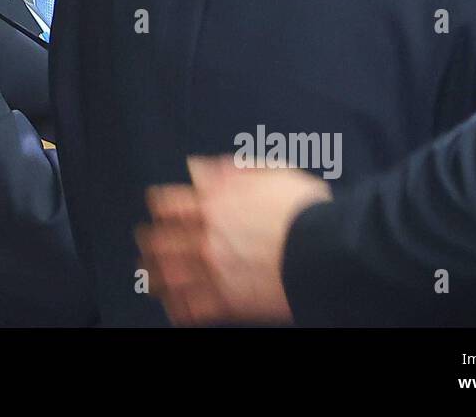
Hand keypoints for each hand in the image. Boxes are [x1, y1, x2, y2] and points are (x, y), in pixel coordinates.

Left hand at [136, 155, 332, 324]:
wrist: (330, 251)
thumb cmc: (308, 211)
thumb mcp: (272, 172)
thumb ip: (230, 170)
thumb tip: (200, 168)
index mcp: (216, 202)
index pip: (169, 202)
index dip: (159, 204)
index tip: (156, 207)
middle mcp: (208, 235)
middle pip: (161, 239)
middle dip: (150, 240)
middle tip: (145, 242)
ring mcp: (214, 270)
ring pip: (169, 274)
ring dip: (154, 274)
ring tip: (149, 276)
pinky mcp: (228, 301)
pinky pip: (191, 307)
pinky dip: (178, 307)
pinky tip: (173, 307)